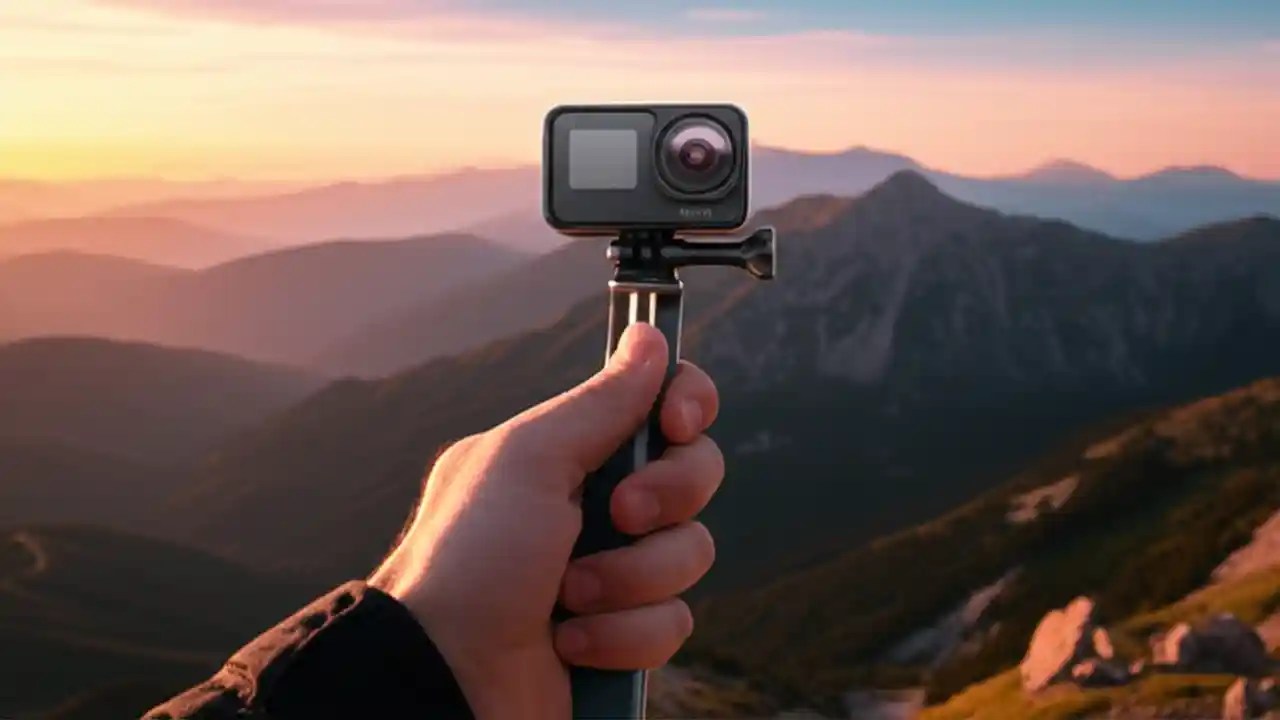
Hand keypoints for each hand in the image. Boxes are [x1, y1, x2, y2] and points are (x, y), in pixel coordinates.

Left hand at [368, 323, 722, 718]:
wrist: (441, 676)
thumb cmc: (467, 560)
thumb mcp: (529, 460)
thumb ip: (601, 400)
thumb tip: (650, 338)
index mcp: (568, 451)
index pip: (658, 405)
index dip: (686, 405)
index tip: (678, 424)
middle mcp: (596, 503)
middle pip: (694, 473)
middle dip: (667, 496)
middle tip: (618, 514)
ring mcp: (614, 569)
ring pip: (692, 552)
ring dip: (632, 578)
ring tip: (567, 597)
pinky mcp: (624, 633)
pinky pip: (673, 622)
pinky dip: (623, 634)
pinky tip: (571, 644)